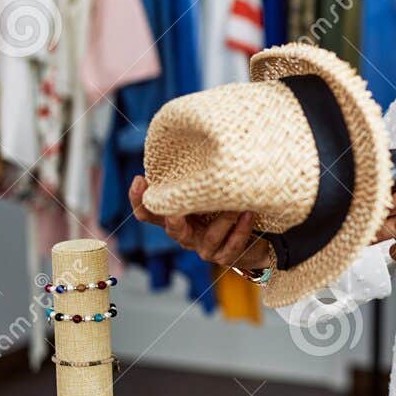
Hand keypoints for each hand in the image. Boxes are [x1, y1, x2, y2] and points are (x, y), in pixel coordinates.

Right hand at [128, 175, 276, 270]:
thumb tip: (196, 138)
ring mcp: (204, 247)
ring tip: (236, 205)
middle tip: (175, 210)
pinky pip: (230, 246)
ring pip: (209, 237)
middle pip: (171, 229)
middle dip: (173, 218)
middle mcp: (186, 233)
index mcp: (175, 216)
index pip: (148, 211)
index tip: (140, 179)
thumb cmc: (228, 204)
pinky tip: (248, 214)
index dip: (139, 199)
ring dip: (224, 220)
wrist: (257, 237)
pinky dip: (240, 231)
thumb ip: (199, 174)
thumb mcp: (211, 188)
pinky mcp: (224, 257)